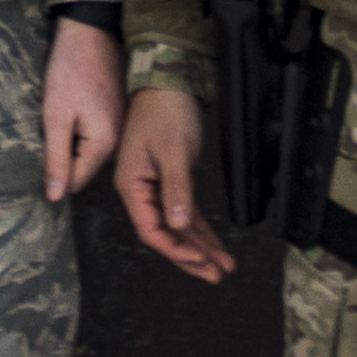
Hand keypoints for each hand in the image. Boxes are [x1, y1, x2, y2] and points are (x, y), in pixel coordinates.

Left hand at [36, 18, 124, 206]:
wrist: (90, 30)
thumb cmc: (69, 71)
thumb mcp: (55, 116)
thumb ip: (56, 159)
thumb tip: (55, 197)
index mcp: (105, 144)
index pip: (77, 181)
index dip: (54, 175)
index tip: (36, 159)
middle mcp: (119, 140)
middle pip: (84, 165)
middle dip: (63, 156)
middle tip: (44, 132)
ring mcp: (121, 125)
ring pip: (89, 149)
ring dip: (71, 141)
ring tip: (57, 119)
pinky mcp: (118, 112)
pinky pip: (96, 134)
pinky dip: (80, 128)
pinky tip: (70, 109)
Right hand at [112, 87, 232, 286]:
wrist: (169, 83)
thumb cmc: (166, 113)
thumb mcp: (173, 152)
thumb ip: (176, 189)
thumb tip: (179, 225)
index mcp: (132, 186)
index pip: (151, 230)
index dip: (176, 249)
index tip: (201, 262)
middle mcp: (141, 191)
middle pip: (166, 234)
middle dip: (192, 256)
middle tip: (218, 273)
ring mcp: (155, 186)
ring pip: (178, 225)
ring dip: (200, 245)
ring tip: (224, 265)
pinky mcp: (172, 180)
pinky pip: (186, 212)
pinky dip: (201, 227)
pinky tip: (215, 242)